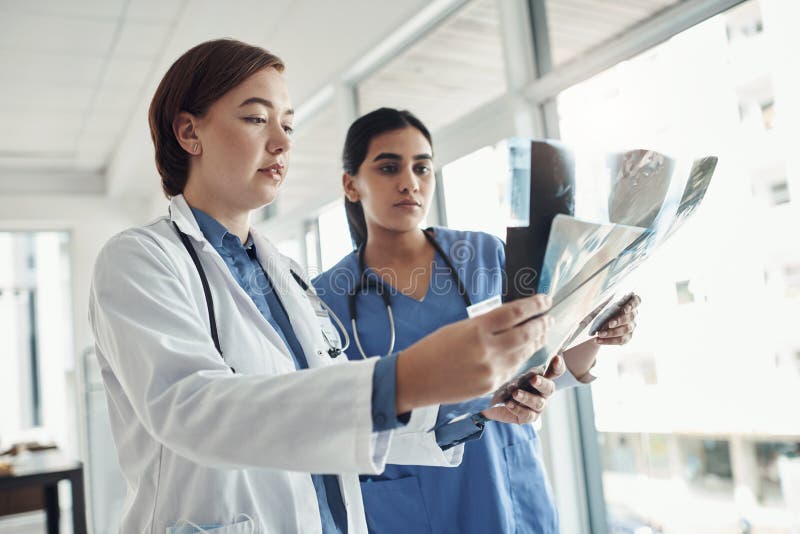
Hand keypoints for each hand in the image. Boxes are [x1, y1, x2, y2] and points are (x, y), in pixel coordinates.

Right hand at [396, 294, 552, 412]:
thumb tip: (512, 317)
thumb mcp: (458, 327)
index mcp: (476, 329)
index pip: (515, 312)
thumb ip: (485, 324)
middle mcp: (487, 349)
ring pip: (524, 352)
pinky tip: (527, 351)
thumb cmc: (433, 350)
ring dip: (536, 341)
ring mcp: (491, 370)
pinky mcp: (491, 386)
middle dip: (541, 324)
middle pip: (526, 333)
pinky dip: (523, 358)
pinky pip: (514, 369)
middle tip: (548, 317)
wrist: (415, 379)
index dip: (535, 305)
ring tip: (542, 333)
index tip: (545, 300)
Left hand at [482, 354, 564, 423]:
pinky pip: (527, 415)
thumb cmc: (505, 383)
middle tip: (533, 379)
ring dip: (527, 397)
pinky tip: (509, 403)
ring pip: (538, 403)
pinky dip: (518, 408)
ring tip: (515, 393)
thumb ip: (517, 366)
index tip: (556, 358)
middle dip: (542, 383)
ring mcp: (537, 406)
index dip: (558, 366)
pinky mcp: (529, 417)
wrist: (491, 402)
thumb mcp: (510, 372)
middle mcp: (542, 392)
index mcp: (541, 377)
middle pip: (549, 388)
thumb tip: (516, 352)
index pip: (555, 371)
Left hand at [595, 294, 640, 345]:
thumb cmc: (604, 311)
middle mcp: (632, 316)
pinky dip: (608, 341)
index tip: (626, 307)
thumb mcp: (604, 306)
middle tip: (609, 324)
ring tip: (599, 334)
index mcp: (629, 304)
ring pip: (624, 330)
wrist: (600, 324)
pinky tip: (597, 340)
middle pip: (629, 317)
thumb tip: (600, 307)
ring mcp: (631, 327)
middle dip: (619, 321)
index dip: (633, 304)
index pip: (636, 301)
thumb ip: (606, 306)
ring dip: (611, 332)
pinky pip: (619, 340)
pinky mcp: (627, 338)